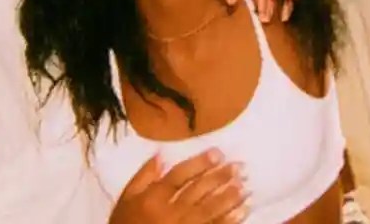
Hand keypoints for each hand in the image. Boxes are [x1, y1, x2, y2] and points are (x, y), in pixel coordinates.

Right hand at [109, 149, 249, 223]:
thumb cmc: (125, 222)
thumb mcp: (127, 198)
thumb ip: (143, 176)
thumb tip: (161, 153)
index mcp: (152, 198)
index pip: (179, 176)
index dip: (200, 163)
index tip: (218, 153)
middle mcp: (169, 212)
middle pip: (198, 191)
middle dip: (220, 177)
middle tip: (239, 166)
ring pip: (209, 210)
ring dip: (228, 197)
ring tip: (244, 184)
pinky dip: (229, 220)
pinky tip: (243, 211)